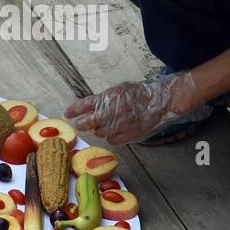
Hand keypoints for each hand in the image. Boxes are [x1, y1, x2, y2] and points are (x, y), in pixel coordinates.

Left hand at [64, 72, 207, 144]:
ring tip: (109, 122)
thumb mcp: (120, 89)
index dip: (73, 110)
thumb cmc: (142, 94)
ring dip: (100, 129)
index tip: (67, 113)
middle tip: (81, 123)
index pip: (84, 105)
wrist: (162, 102)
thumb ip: (105, 98)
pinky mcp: (127, 136)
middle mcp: (110, 113)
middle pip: (87, 123)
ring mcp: (118, 126)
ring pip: (100, 133)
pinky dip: (112, 136)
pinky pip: (113, 140)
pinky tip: (118, 130)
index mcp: (107, 98)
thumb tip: (92, 106)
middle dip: (83, 124)